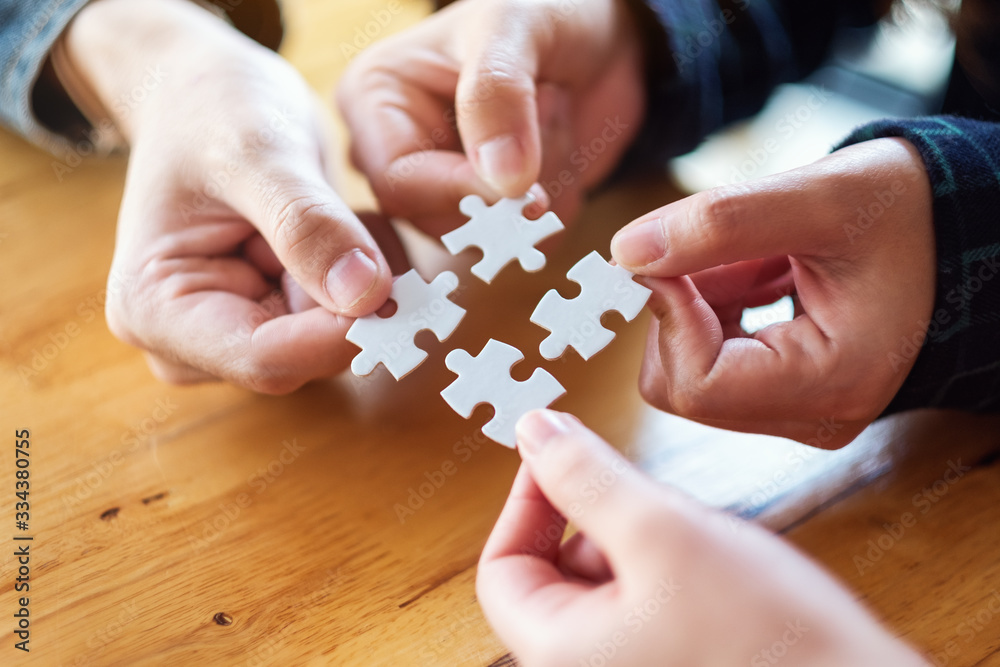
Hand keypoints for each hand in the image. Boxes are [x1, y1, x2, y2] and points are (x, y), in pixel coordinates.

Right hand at [64, 0, 404, 391]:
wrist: (205, 96)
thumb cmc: (209, 110)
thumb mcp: (258, 150)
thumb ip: (307, 223)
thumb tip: (366, 297)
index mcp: (157, 311)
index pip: (265, 358)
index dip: (339, 334)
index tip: (399, 291)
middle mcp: (192, 343)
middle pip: (304, 358)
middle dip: (355, 304)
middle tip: (377, 230)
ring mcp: (238, 335)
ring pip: (336, 341)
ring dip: (367, 284)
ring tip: (348, 211)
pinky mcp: (280, 321)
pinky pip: (349, 320)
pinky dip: (369, 276)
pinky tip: (350, 224)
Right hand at [336, 0, 645, 232]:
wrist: (603, 36)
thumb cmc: (546, 9)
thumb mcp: (517, 27)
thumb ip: (498, 93)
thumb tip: (501, 181)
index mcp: (377, 101)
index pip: (398, 182)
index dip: (461, 192)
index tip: (525, 185)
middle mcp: (399, 153)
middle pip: (438, 222)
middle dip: (511, 185)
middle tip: (556, 109)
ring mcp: (447, 190)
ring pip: (487, 239)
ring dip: (544, 187)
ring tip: (558, 112)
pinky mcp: (492, 214)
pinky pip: (526, 244)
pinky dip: (562, 203)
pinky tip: (566, 145)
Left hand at [477, 410, 928, 666]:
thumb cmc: (774, 644)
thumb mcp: (663, 532)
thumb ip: (587, 477)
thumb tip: (535, 430)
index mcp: (561, 654)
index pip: (500, 569)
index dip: (525, 501)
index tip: (560, 454)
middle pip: (553, 574)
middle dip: (594, 519)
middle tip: (647, 495)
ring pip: (606, 582)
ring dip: (638, 540)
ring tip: (697, 539)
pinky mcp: (677, 663)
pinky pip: (647, 602)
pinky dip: (668, 567)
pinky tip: (718, 566)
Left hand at [609, 138, 935, 447]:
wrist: (947, 230)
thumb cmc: (905, 210)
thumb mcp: (818, 197)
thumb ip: (719, 223)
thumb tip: (625, 253)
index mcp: (834, 383)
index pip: (696, 384)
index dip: (670, 316)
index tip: (674, 254)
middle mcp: (816, 416)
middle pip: (681, 387)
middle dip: (685, 310)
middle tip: (730, 252)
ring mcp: (800, 412)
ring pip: (686, 375)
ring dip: (700, 306)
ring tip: (758, 261)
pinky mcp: (785, 396)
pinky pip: (708, 365)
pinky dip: (713, 312)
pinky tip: (756, 275)